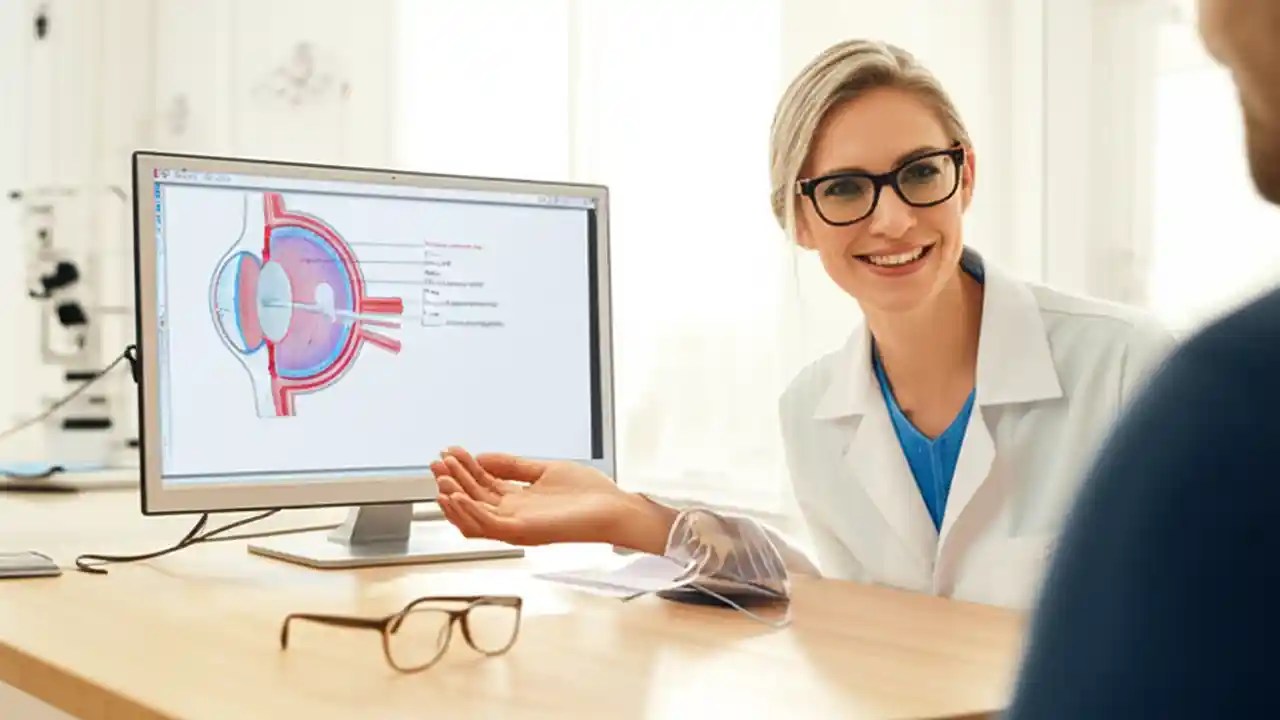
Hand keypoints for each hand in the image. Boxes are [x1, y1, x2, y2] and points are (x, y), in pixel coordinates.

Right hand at [430, 447, 673, 553]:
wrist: (613, 509)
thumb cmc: (589, 495)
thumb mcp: (544, 470)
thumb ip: (514, 466)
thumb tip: (483, 457)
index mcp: (518, 502)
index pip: (481, 485)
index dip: (463, 468)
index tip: (449, 452)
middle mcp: (513, 515)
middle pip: (472, 499)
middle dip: (452, 480)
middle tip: (437, 463)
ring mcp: (517, 525)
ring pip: (472, 517)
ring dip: (454, 498)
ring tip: (443, 479)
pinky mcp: (523, 532)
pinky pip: (488, 525)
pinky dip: (470, 511)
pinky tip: (459, 495)